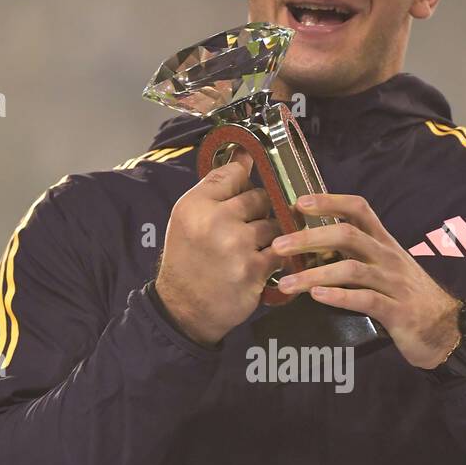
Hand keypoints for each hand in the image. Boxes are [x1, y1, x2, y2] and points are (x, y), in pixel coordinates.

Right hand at [156, 147, 282, 345]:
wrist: (185, 309)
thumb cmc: (188, 260)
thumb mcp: (188, 219)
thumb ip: (216, 186)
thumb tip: (245, 155)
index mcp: (195, 206)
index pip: (233, 173)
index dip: (243, 182)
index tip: (242, 192)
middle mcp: (216, 222)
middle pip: (260, 197)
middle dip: (257, 212)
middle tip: (243, 229)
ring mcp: (238, 246)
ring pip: (274, 224)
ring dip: (269, 236)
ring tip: (249, 249)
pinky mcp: (255, 269)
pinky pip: (280, 251)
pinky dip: (274, 257)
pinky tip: (259, 263)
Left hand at [271, 192, 462, 368]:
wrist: (448, 332)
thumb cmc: (409, 300)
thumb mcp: (386, 271)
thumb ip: (357, 258)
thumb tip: (314, 249)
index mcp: (385, 243)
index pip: (359, 209)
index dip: (329, 201)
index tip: (299, 202)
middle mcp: (389, 257)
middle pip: (348, 235)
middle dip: (310, 238)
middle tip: (278, 245)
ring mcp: (394, 284)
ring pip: (351, 269)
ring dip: (314, 274)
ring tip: (287, 284)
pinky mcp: (397, 312)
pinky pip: (365, 300)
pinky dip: (339, 297)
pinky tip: (317, 297)